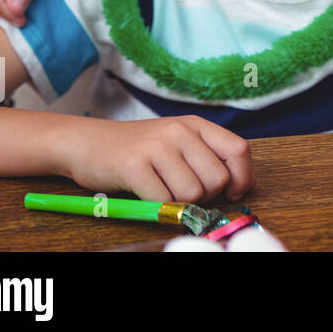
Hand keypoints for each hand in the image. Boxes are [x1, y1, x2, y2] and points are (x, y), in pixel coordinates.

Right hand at [63, 116, 254, 203]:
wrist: (87, 143)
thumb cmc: (139, 149)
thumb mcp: (178, 143)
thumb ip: (209, 157)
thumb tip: (245, 185)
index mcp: (196, 125)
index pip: (238, 150)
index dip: (242, 177)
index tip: (234, 193)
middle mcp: (179, 131)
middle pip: (218, 179)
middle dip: (207, 195)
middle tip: (185, 192)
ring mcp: (157, 147)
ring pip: (193, 193)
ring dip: (180, 202)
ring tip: (163, 190)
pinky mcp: (134, 166)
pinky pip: (163, 201)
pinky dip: (158, 206)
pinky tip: (146, 193)